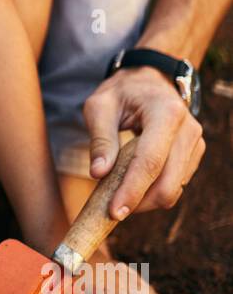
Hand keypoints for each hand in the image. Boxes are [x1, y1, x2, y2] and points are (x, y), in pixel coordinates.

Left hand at [83, 65, 204, 217]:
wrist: (149, 81)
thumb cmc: (121, 92)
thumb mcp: (100, 106)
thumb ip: (100, 139)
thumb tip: (98, 174)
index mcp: (166, 113)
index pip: (150, 161)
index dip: (133, 190)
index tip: (114, 213)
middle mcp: (188, 129)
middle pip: (168, 183)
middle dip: (139, 202)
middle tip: (110, 208)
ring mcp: (195, 143)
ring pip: (173, 189)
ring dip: (145, 199)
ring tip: (118, 190)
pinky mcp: (194, 154)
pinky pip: (176, 185)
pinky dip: (153, 191)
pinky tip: (133, 182)